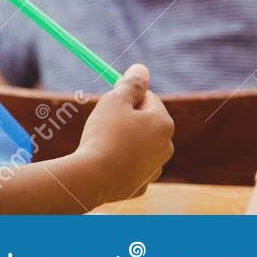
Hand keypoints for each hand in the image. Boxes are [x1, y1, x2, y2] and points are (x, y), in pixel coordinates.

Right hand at [73, 64, 175, 203]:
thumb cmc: (104, 136)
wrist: (90, 179)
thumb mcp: (115, 101)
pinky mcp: (139, 187)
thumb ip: (131, 84)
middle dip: (128, 122)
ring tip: (103, 147)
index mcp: (164, 123)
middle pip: (146, 125)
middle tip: (104, 125)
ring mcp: (154, 169)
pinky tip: (104, 167)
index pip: (149, 100)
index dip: (128, 99)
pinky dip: (118, 166)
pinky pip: (129, 169)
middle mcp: (166, 146)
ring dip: (124, 144)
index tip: (111, 102)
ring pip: (138, 148)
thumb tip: (141, 68)